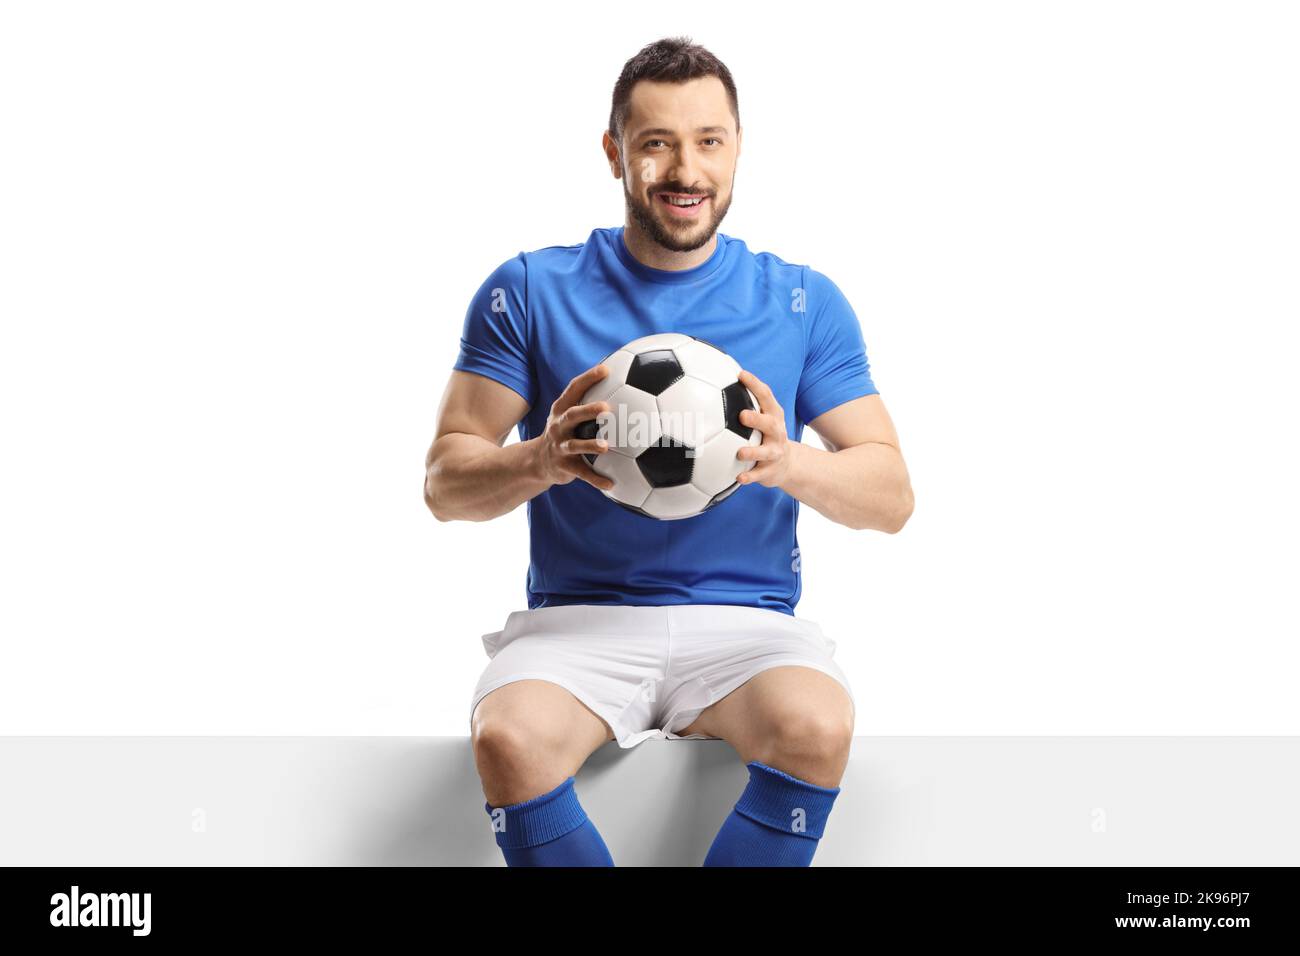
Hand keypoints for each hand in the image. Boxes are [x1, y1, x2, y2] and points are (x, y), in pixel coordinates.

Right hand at [533, 363, 615, 491]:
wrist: (538, 461)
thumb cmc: (564, 432)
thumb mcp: (569, 414)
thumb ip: (589, 400)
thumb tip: (623, 380)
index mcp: (562, 409)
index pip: (573, 389)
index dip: (588, 378)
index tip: (605, 370)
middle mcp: (559, 426)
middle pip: (572, 415)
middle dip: (587, 411)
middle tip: (605, 407)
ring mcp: (560, 447)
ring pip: (575, 445)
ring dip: (590, 445)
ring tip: (605, 447)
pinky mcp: (564, 467)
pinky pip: (582, 474)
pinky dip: (596, 479)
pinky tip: (611, 484)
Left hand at [734, 369, 793, 488]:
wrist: (787, 464)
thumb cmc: (765, 434)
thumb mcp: (762, 416)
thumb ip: (744, 400)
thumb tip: (713, 378)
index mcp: (773, 415)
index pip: (766, 396)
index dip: (755, 384)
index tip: (741, 374)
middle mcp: (776, 432)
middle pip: (770, 423)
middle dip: (757, 419)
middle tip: (742, 415)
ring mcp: (775, 452)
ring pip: (766, 452)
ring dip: (753, 451)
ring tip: (739, 453)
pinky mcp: (770, 470)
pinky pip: (760, 475)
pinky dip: (750, 477)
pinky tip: (738, 478)